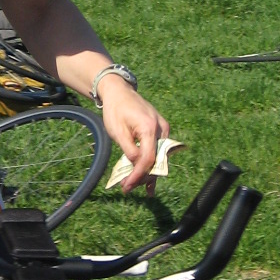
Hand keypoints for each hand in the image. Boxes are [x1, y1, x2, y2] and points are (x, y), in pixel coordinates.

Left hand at [98, 79, 168, 193]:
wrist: (120, 92)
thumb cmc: (116, 110)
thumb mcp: (117, 131)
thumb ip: (129, 149)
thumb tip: (137, 165)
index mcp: (149, 127)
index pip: (148, 158)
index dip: (138, 175)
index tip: (127, 186)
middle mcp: (161, 129)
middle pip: (155, 160)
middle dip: (142, 177)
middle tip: (126, 187)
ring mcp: (163, 130)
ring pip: (158, 158)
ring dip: (147, 173)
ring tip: (134, 186)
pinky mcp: (161, 132)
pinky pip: (158, 152)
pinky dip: (152, 165)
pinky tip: (150, 184)